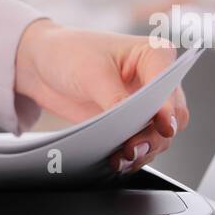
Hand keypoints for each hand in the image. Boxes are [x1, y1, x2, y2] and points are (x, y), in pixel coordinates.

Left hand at [14, 20, 188, 173]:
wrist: (42, 66)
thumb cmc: (69, 54)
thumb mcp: (92, 74)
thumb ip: (115, 99)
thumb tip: (132, 125)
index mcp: (154, 54)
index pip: (169, 86)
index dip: (168, 109)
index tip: (162, 126)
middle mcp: (155, 79)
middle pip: (172, 116)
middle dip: (155, 136)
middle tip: (132, 148)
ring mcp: (144, 103)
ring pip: (159, 135)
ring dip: (143, 150)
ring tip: (121, 158)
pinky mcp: (129, 122)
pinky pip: (140, 143)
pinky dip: (132, 155)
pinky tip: (117, 160)